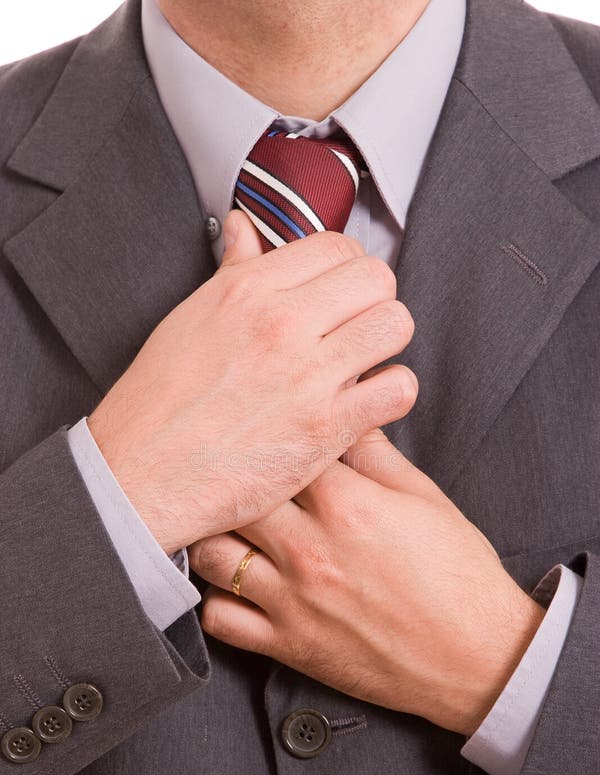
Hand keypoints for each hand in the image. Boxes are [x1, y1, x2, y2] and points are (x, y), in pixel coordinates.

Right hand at [88, 212, 416, 553]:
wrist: (140, 475)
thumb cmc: (158, 403)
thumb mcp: (188, 319)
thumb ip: (230, 272)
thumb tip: (242, 228)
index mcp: (247, 291)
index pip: (336, 246)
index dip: (347, 268)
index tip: (340, 292)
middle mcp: (281, 324)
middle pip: (376, 277)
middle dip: (373, 300)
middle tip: (355, 328)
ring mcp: (306, 375)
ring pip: (395, 325)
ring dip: (386, 344)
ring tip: (363, 364)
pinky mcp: (325, 428)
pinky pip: (398, 388)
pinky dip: (391, 394)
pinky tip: (366, 403)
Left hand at [189, 428, 545, 735]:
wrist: (478, 656)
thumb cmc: (458, 573)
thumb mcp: (424, 498)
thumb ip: (375, 452)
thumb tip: (347, 410)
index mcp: (345, 503)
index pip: (280, 450)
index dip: (270, 437)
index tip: (267, 435)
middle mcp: (309, 547)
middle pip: (234, 497)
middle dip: (230, 482)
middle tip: (228, 476)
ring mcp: (292, 599)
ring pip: (211, 555)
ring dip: (213, 536)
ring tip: (224, 527)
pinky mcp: (287, 644)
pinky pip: (219, 619)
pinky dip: (216, 600)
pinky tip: (233, 584)